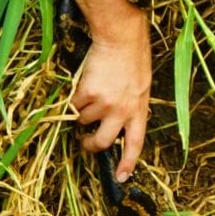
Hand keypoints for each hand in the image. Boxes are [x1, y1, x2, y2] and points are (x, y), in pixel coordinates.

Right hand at [72, 9, 152, 181]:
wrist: (121, 37)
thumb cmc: (132, 59)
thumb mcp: (141, 87)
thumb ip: (131, 107)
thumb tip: (116, 125)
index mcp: (140, 110)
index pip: (135, 143)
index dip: (128, 163)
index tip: (122, 178)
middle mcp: (123, 111)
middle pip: (102, 142)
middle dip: (89, 145)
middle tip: (84, 140)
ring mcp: (105, 103)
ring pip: (83, 120)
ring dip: (83, 110)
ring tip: (94, 90)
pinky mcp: (88, 93)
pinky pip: (73, 104)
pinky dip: (75, 97)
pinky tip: (86, 82)